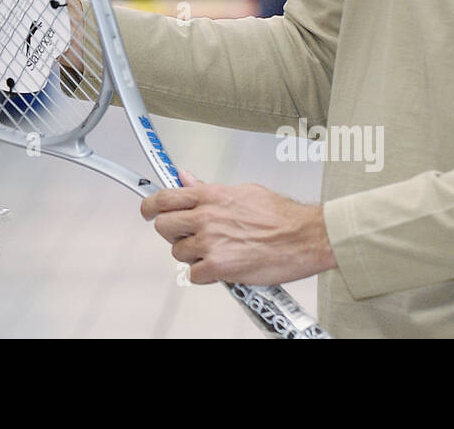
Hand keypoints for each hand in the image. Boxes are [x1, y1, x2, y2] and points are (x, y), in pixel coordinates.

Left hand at [140, 169, 335, 286]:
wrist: (305, 237)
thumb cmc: (281, 215)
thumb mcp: (242, 191)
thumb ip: (208, 189)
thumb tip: (185, 178)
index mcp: (210, 196)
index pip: (165, 197)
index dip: (150, 205)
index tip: (147, 211)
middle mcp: (206, 217)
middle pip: (163, 226)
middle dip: (171, 233)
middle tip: (185, 236)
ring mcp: (210, 243)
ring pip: (178, 253)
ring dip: (192, 255)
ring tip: (214, 252)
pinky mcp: (219, 267)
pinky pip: (194, 275)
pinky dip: (204, 274)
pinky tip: (221, 267)